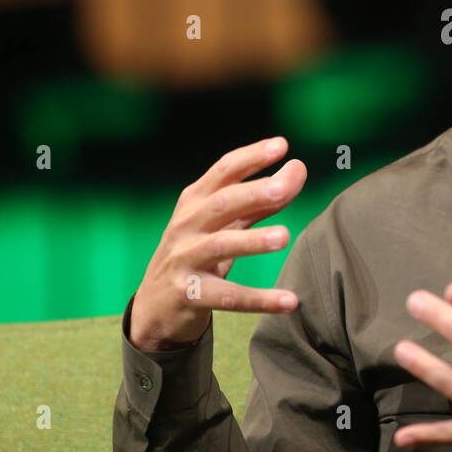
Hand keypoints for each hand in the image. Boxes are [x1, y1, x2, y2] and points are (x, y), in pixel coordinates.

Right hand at [130, 136, 307, 350]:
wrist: (155, 305)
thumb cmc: (197, 252)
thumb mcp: (221, 224)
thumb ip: (257, 202)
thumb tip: (296, 172)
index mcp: (195, 202)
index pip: (223, 171)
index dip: (251, 157)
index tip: (281, 145)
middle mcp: (186, 225)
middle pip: (221, 203)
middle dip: (254, 192)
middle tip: (285, 186)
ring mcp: (184, 259)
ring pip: (220, 246)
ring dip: (253, 240)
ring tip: (285, 236)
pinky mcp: (188, 294)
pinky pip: (228, 296)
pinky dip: (260, 299)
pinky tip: (290, 301)